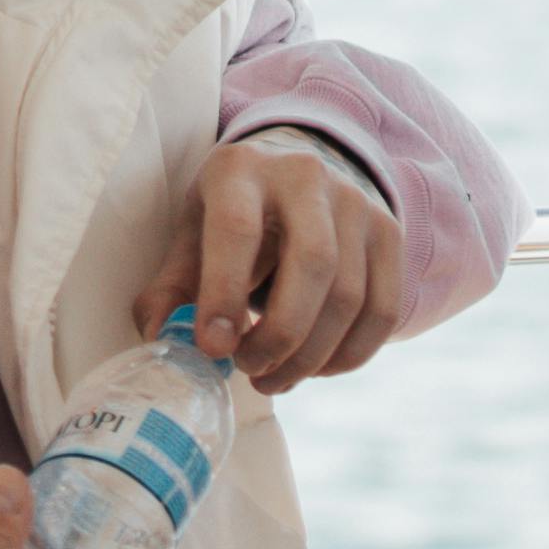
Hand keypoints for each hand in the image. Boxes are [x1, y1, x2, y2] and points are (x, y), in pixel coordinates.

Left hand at [138, 133, 406, 392]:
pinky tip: (315, 368)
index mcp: (242, 169)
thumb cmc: (232, 213)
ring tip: (273, 379)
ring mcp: (357, 203)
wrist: (297, 175)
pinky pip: (382, 310)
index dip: (224, 294)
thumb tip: (159, 336)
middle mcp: (307, 176)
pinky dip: (349, 355)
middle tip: (248, 370)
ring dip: (311, 356)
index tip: (213, 350)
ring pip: (350, 296)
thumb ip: (173, 285)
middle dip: (280, 335)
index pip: (238, 231)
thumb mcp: (193, 233)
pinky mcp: (389, 233)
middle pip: (313, 264)